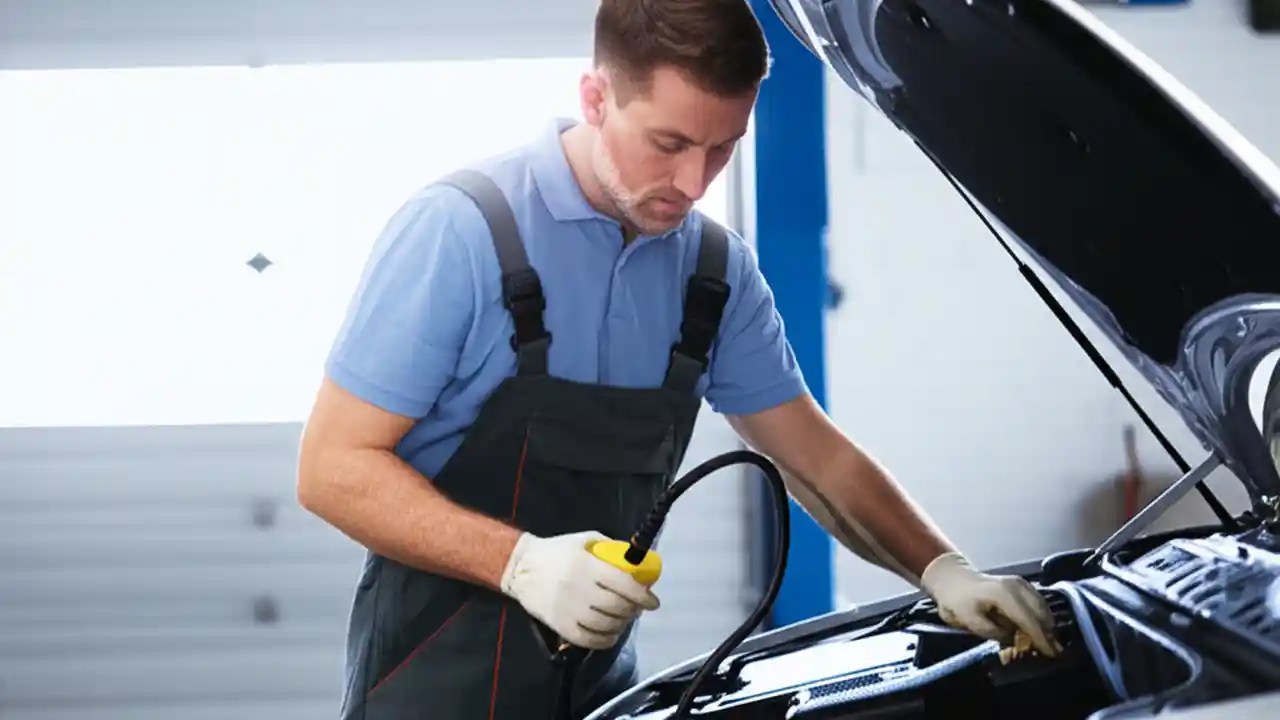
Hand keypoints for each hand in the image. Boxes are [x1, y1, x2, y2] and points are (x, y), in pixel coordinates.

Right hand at [499, 530, 659, 649]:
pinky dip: (605, 640)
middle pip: (617, 606)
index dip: (642, 596)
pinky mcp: (560, 626)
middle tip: (637, 608)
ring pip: (606, 625)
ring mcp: (569, 610)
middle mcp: (580, 589)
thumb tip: (636, 563)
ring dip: (621, 625)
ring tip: (624, 619)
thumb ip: (610, 549)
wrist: (521, 568)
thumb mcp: (584, 540)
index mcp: (588, 565)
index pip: (624, 584)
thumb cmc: (557, 551)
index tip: (652, 602)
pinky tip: (610, 634)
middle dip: (633, 610)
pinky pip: (588, 640)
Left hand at [920, 552, 1063, 656]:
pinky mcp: (1022, 584)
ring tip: (1049, 645)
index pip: (1029, 619)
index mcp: (1004, 594)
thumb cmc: (957, 601)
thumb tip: (1013, 639)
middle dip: (1049, 634)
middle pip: (1041, 612)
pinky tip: (1041, 630)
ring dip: (1047, 626)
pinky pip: (1038, 602)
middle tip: (1054, 653)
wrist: (952, 578)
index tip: (1051, 653)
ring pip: (1043, 607)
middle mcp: (1017, 586)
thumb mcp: (967, 620)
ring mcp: (1021, 583)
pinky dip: (1042, 617)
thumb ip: (991, 631)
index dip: (1041, 638)